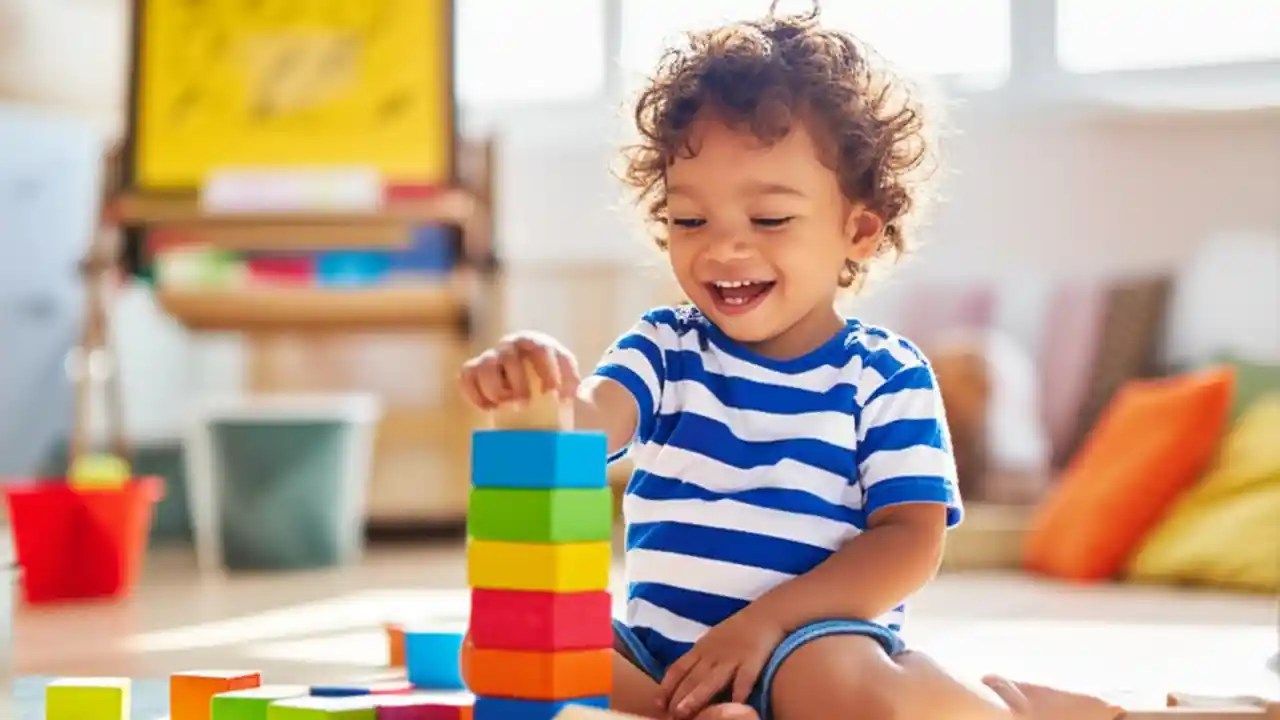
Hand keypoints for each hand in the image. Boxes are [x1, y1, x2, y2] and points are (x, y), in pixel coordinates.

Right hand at [459, 332, 580, 409]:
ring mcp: (492, 357)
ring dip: (494, 389)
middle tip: (524, 405)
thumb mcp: (569, 389)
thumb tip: (568, 422)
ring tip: (507, 406)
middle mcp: (512, 346)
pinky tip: (490, 408)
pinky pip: (466, 376)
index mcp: (538, 344)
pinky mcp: (475, 371)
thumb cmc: (558, 390)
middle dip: (517, 383)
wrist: (540, 390)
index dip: (546, 371)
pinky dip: (475, 393)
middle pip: (509, 357)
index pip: (541, 350)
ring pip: (483, 366)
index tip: (553, 393)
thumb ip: (569, 395)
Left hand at [658, 606, 784, 719]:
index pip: (678, 669)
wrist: (765, 615)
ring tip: (684, 713)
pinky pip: (744, 680)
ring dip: (696, 697)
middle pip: (691, 678)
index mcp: (700, 649)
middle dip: (678, 697)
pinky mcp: (752, 662)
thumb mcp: (711, 641)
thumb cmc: (737, 631)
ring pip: (711, 680)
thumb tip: (680, 681)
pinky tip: (733, 706)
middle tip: (668, 715)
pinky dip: (738, 694)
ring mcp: (732, 658)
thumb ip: (697, 659)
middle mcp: (712, 655)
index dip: (666, 687)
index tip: (657, 703)